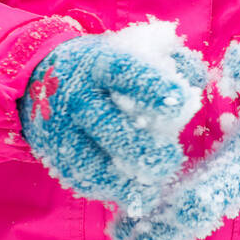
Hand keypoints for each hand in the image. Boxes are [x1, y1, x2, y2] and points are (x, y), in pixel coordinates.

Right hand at [17, 18, 207, 212]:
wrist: (43, 76)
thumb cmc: (103, 68)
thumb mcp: (130, 48)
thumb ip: (169, 58)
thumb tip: (196, 79)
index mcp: (98, 63)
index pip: (124, 71)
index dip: (152, 86)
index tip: (181, 100)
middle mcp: (77, 96)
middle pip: (106, 124)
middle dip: (142, 148)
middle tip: (171, 158)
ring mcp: (63, 129)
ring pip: (92, 162)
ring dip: (128, 180)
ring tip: (155, 185)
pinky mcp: (57, 158)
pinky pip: (85, 181)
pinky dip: (112, 191)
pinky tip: (136, 192)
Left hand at [107, 39, 239, 239]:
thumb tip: (235, 59)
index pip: (212, 191)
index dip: (184, 204)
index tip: (154, 213)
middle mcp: (234, 187)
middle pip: (193, 217)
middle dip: (160, 230)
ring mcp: (227, 193)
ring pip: (189, 219)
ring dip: (157, 231)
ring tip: (119, 239)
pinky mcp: (222, 190)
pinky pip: (192, 212)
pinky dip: (166, 226)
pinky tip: (134, 232)